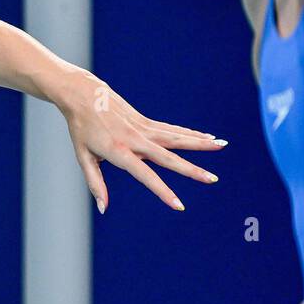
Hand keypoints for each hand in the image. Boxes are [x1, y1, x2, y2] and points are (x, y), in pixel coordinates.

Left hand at [51, 66, 224, 211]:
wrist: (83, 95)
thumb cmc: (81, 129)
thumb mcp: (83, 157)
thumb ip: (96, 183)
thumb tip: (104, 208)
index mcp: (118, 151)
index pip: (144, 175)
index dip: (162, 190)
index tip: (179, 204)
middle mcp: (134, 139)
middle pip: (168, 157)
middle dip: (191, 169)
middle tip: (212, 180)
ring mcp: (142, 128)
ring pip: (176, 138)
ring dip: (200, 143)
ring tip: (222, 146)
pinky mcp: (145, 121)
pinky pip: (172, 130)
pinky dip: (190, 134)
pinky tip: (208, 137)